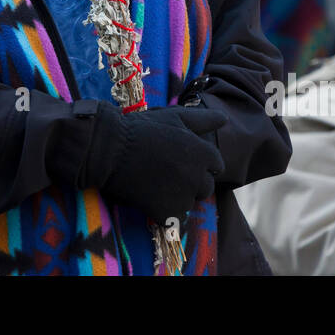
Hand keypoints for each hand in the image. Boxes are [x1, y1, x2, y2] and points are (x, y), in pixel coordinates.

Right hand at [99, 105, 225, 225]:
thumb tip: (225, 118)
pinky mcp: (166, 213)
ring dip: (177, 197)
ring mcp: (182, 196)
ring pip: (189, 203)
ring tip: (156, 183)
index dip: (200, 162)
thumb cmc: (143, 129)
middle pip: (206, 187)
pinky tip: (150, 196)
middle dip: (191, 182)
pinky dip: (163, 211)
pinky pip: (173, 218)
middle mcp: (197, 176)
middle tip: (167, 172)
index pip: (216, 165)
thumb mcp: (175, 117)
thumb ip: (203, 120)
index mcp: (203, 153)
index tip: (180, 158)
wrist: (109, 149)